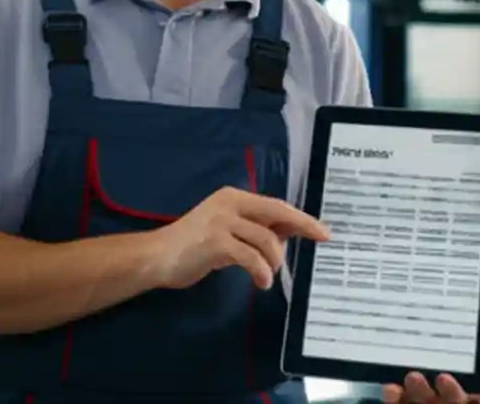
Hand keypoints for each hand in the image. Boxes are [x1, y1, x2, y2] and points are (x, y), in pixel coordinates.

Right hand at [149, 186, 330, 290]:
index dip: (301, 218)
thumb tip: (286, 235)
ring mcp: (222, 221)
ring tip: (268, 275)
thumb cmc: (193, 246)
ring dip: (274, 261)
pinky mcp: (216, 242)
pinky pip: (251, 258)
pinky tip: (261, 283)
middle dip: (303, 226)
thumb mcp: (226, 230)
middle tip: (322, 239)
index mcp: (233, 197)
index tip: (322, 230)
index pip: (275, 205)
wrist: (157, 256)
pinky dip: (261, 272)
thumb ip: (252, 229)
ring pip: (266, 239)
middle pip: (277, 213)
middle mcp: (230, 204)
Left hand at [382, 306, 479, 403]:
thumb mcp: (469, 330)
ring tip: (413, 375)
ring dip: (421, 392)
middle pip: (455, 401)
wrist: (405, 339)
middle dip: (452, 393)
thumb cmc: (443, 341)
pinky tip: (392, 387)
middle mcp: (449, 397)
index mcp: (471, 385)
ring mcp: (424, 401)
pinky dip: (395, 397)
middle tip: (443, 376)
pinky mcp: (401, 401)